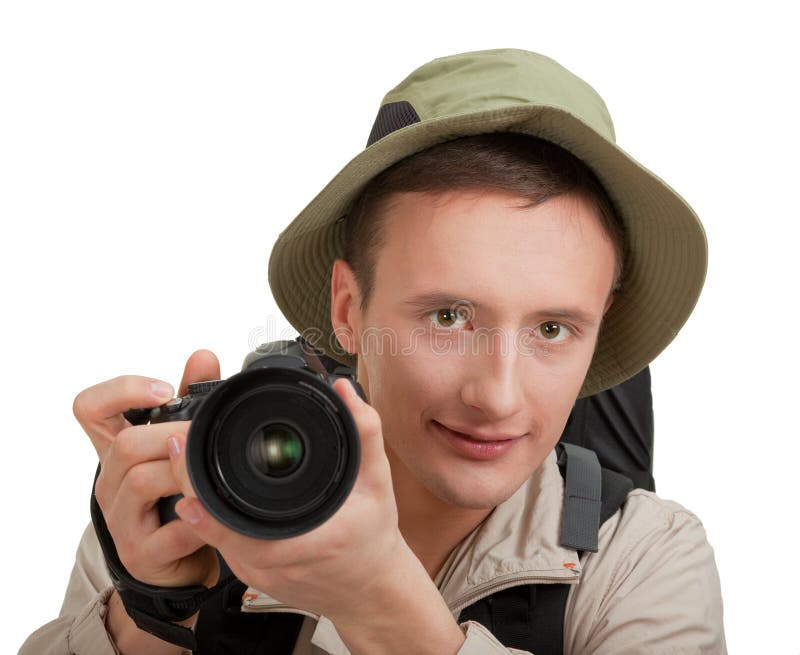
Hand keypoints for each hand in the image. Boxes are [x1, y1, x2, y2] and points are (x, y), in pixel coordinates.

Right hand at [73, 350, 221, 588]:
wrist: (175, 562)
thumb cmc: (173, 495)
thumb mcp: (178, 445)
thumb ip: (190, 402)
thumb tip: (204, 357)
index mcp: (117, 448)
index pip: (89, 408)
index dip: (121, 391)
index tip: (163, 390)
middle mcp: (111, 481)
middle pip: (125, 445)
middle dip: (172, 436)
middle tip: (206, 437)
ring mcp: (121, 518)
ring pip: (142, 481)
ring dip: (184, 473)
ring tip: (210, 473)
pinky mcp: (140, 552)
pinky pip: (167, 531)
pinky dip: (196, 520)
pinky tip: (212, 514)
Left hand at [167, 377, 412, 620]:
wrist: (371, 590)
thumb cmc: (374, 537)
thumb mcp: (378, 480)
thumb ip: (364, 433)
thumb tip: (344, 391)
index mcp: (306, 540)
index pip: (239, 526)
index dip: (205, 501)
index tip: (186, 465)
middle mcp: (275, 564)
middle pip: (215, 527)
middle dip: (191, 484)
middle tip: (179, 446)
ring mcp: (260, 574)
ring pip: (212, 537)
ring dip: (198, 500)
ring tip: (187, 461)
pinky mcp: (253, 576)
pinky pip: (223, 545)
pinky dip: (212, 517)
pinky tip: (209, 491)